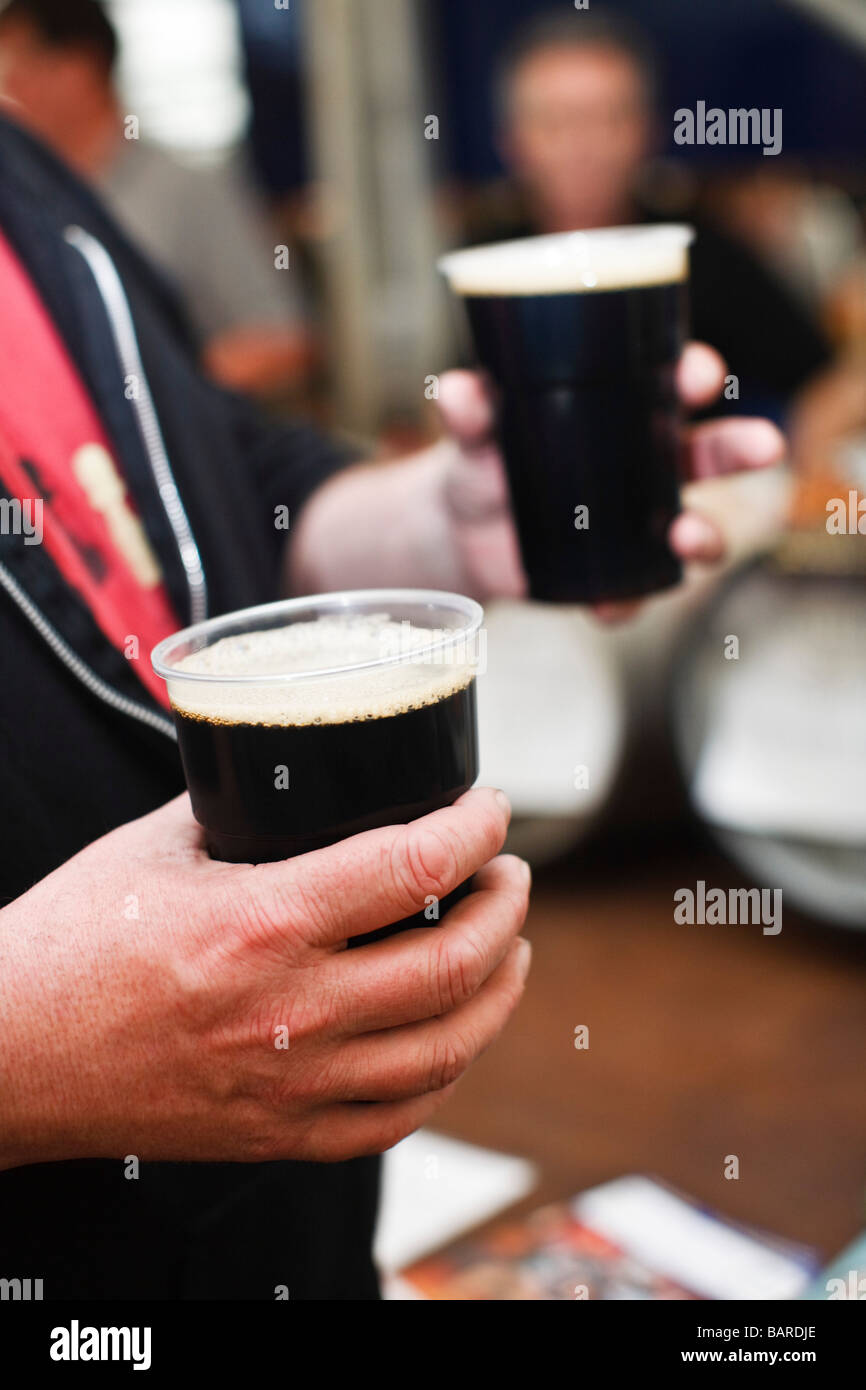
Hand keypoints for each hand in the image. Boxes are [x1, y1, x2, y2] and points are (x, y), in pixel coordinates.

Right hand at [0, 789, 529, 1168]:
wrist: (10, 1057)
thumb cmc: (70, 944)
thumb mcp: (154, 848)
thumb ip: (237, 809)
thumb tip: (300, 781)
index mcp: (260, 924)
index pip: (414, 868)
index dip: (476, 829)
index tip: (492, 808)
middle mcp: (289, 1012)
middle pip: (452, 964)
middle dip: (507, 909)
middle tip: (511, 875)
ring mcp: (290, 1085)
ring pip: (446, 1049)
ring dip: (499, 991)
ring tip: (510, 950)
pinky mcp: (279, 1136)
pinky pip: (397, 1118)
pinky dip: (446, 1072)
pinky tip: (455, 1036)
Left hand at [436, 342, 785, 614]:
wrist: (461, 529)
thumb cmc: (485, 461)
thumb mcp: (476, 435)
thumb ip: (472, 413)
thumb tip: (459, 392)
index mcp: (625, 413)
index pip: (674, 384)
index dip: (695, 375)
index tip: (699, 375)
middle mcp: (646, 466)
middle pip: (710, 453)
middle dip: (740, 447)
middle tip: (764, 444)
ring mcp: (636, 525)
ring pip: (694, 527)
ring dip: (705, 534)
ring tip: (688, 538)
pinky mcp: (613, 574)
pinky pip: (634, 593)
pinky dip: (626, 602)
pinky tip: (609, 606)